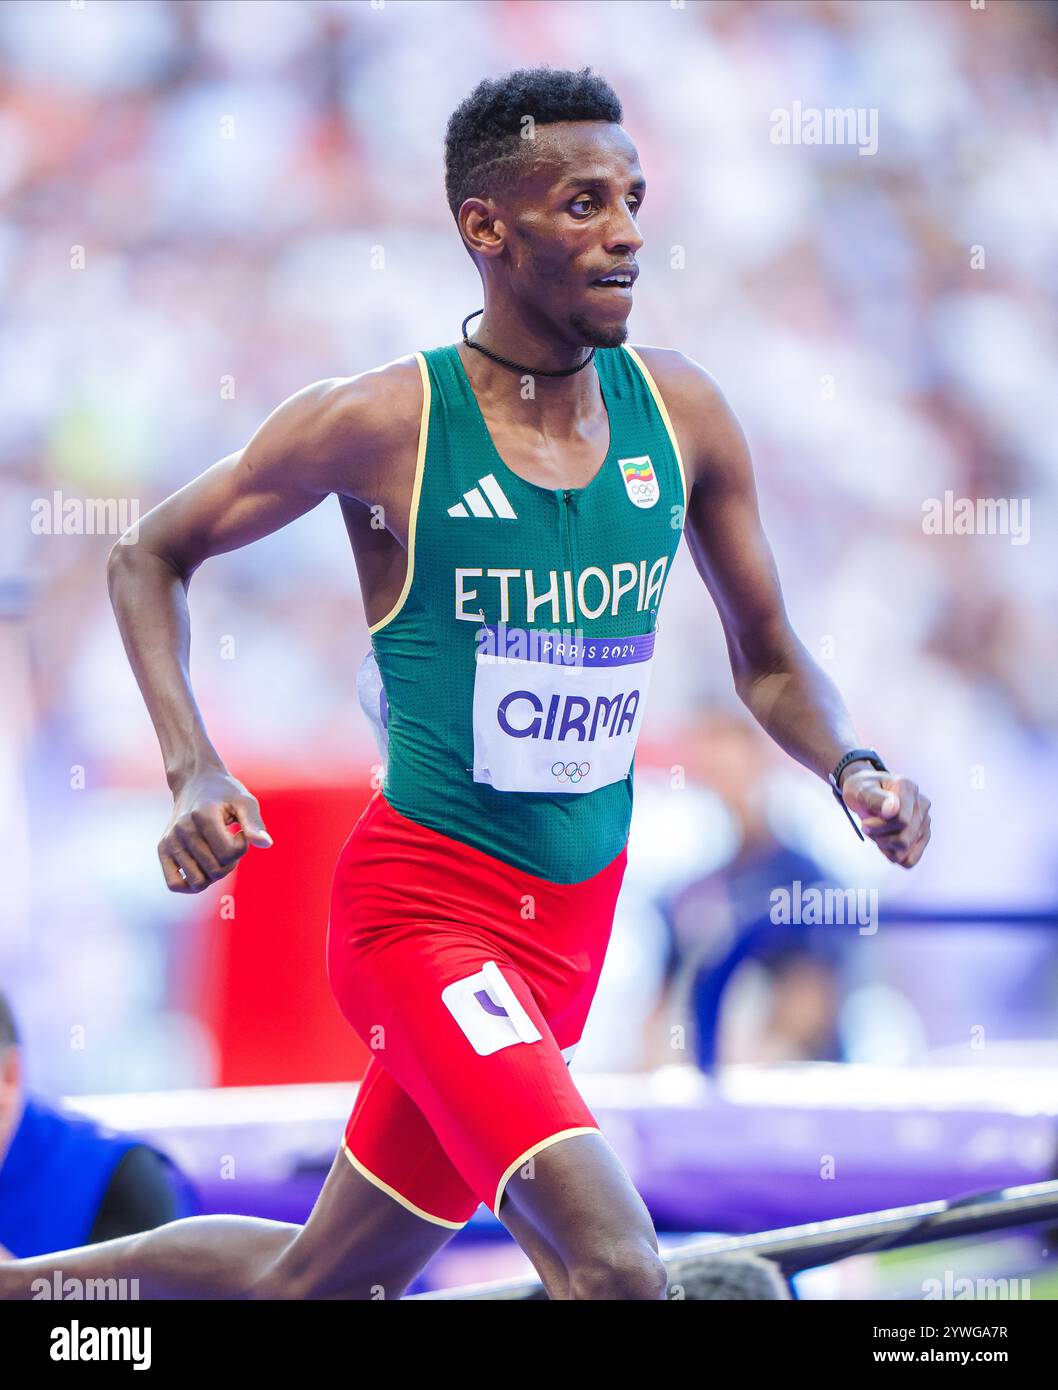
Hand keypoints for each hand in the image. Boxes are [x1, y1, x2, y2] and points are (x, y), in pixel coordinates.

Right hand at [158, 769, 271, 893]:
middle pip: (215, 870)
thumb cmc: (225, 793)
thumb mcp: (245, 801)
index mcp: (203, 816)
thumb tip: (266, 844)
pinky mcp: (163, 849)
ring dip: (214, 874)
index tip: (240, 832)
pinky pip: (174, 884)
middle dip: (230, 863)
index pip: (229, 853)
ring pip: (197, 882)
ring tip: (216, 855)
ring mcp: (170, 840)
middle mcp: (182, 829)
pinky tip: (202, 870)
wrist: (195, 782)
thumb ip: (254, 823)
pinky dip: (191, 885)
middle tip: (230, 845)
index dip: (242, 848)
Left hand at [841, 770, 930, 868]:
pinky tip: (885, 843)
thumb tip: (893, 809)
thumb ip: (876, 799)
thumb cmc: (862, 791)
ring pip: (905, 850)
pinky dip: (893, 855)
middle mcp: (922, 804)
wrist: (865, 794)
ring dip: (885, 845)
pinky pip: (910, 859)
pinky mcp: (923, 835)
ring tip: (878, 832)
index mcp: (908, 788)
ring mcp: (925, 821)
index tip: (865, 823)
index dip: (879, 827)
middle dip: (880, 837)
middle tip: (868, 827)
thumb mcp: (861, 791)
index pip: (901, 820)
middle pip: (904, 838)